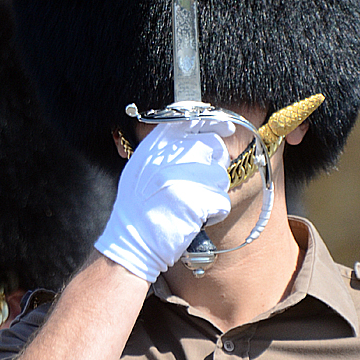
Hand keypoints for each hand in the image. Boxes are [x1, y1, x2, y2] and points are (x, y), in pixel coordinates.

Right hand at [95, 118, 233, 282]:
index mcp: (156, 144)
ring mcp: (183, 177)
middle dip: (214, 165)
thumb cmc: (139, 206)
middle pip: (214, 147)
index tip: (227, 128)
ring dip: (214, 192)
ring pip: (221, 175)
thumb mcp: (143, 165)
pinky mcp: (196, 201)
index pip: (193, 120)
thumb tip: (203, 135)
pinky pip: (222, 201)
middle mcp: (170, 155)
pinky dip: (215, 212)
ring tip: (192, 204)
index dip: (215, 122)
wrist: (133, 240)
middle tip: (199, 184)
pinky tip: (195, 218)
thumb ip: (168, 147)